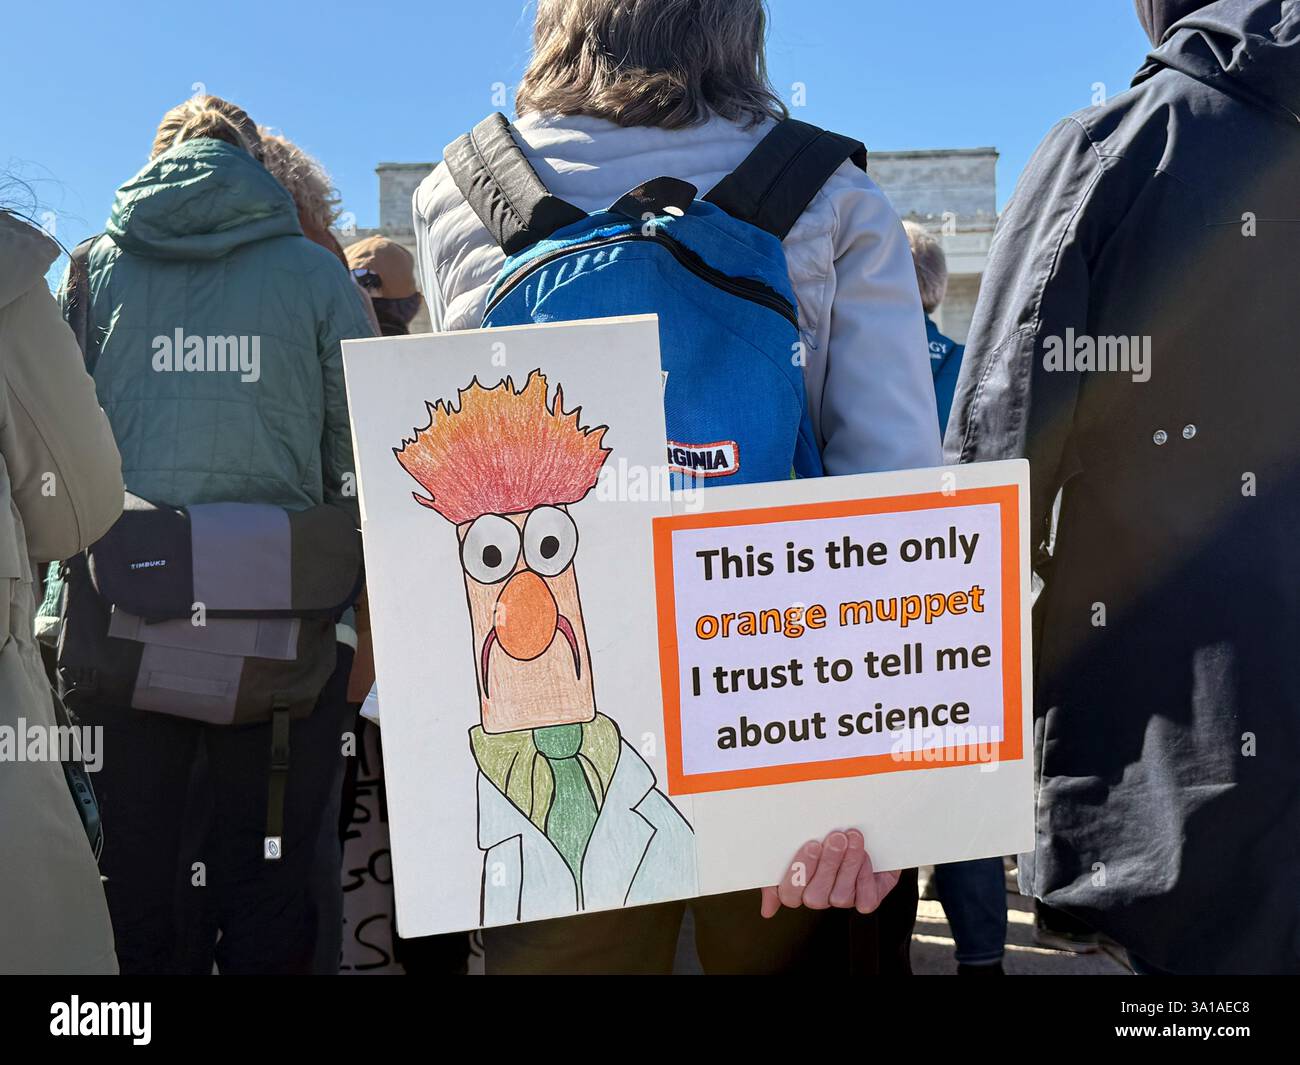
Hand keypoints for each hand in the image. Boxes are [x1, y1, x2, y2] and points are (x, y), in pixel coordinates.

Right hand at [759, 829, 900, 917]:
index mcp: (798, 885)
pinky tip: (865, 855)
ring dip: (849, 864)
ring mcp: (843, 898)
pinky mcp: (868, 897)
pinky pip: (866, 900)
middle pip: (815, 896)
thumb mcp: (796, 842)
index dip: (799, 874)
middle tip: (836, 838)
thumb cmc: (825, 832)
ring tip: (853, 837)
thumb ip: (777, 870)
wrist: (864, 827)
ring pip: (841, 896)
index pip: (789, 894)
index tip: (811, 845)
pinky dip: (866, 877)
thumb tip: (767, 911)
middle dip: (827, 865)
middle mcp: (820, 896)